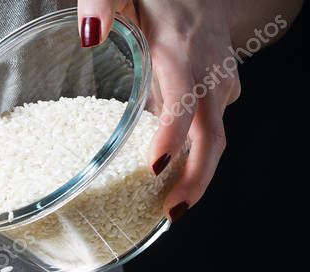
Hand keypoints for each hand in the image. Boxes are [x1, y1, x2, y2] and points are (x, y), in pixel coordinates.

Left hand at [78, 0, 243, 216]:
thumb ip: (100, 2)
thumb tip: (89, 36)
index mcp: (183, 49)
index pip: (184, 99)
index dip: (172, 135)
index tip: (156, 167)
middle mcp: (209, 71)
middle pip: (211, 134)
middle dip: (195, 178)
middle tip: (171, 213)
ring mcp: (220, 83)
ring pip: (214, 137)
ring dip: (196, 175)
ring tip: (168, 208)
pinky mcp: (219, 92)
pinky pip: (209, 130)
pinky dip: (194, 158)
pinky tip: (170, 181)